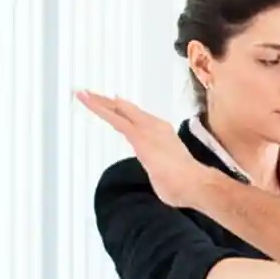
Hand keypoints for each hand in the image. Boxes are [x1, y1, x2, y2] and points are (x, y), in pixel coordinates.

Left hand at [76, 89, 209, 207]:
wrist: (194, 183)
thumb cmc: (186, 185)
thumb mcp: (169, 177)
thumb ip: (160, 173)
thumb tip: (161, 181)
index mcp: (164, 137)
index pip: (139, 122)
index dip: (126, 114)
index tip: (115, 108)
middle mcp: (156, 128)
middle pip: (127, 112)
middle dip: (109, 103)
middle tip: (93, 95)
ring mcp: (147, 129)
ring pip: (118, 111)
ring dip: (100, 102)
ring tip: (85, 94)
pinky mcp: (137, 134)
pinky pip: (113, 117)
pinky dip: (97, 107)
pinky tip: (87, 99)